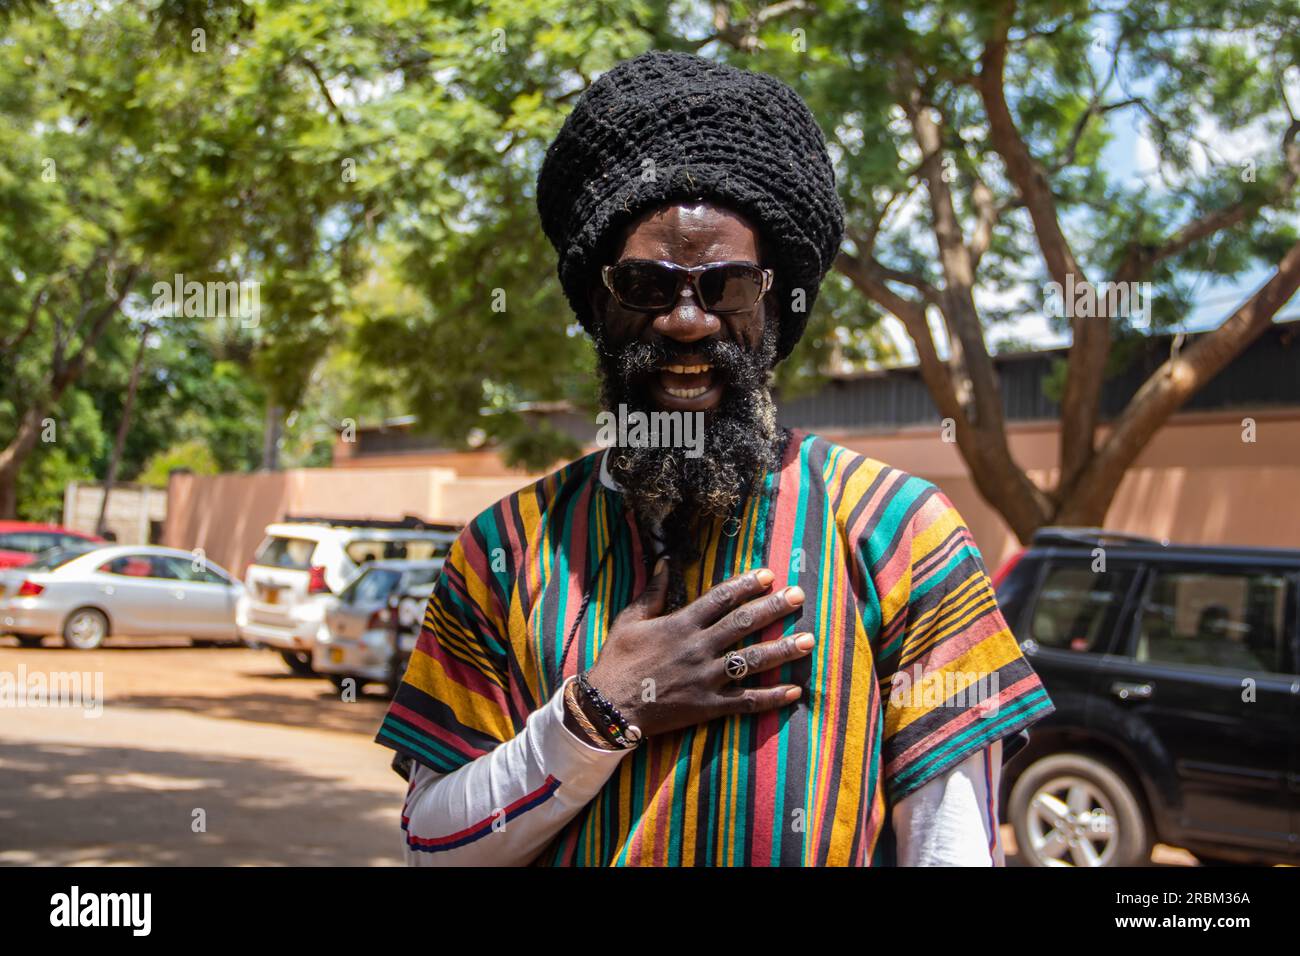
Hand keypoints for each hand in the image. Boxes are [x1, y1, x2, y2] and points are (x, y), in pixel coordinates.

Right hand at [581, 559, 811, 738]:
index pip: (720, 599)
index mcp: (680, 625)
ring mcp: (705, 679)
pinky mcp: (707, 707)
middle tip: (799, 595)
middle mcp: (697, 648)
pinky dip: (771, 697)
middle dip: (773, 608)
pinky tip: (795, 690)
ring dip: (783, 649)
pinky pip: (746, 701)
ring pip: (752, 660)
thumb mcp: (629, 620)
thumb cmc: (617, 661)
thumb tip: (664, 561)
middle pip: (743, 623)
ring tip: (808, 640)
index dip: (746, 585)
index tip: (768, 575)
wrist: (607, 708)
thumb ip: (652, 592)